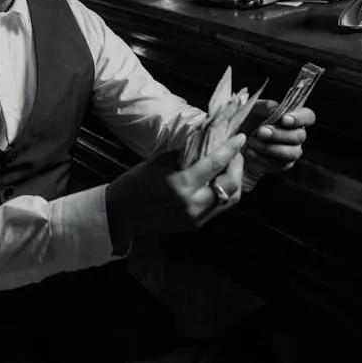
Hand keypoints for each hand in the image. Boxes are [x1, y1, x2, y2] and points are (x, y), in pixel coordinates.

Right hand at [105, 133, 246, 247]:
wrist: (120, 216)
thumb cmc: (134, 184)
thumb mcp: (157, 162)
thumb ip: (184, 153)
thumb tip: (205, 140)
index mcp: (181, 184)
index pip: (215, 164)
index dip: (231, 149)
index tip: (241, 137)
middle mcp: (193, 203)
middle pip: (230, 185)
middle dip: (237, 166)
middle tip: (235, 152)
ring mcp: (196, 217)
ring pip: (230, 199)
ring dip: (234, 181)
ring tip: (230, 166)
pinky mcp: (195, 225)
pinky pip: (219, 207)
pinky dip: (223, 192)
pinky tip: (218, 180)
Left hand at [242, 99, 315, 174]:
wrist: (235, 139)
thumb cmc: (248, 120)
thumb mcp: (253, 108)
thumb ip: (266, 106)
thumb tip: (276, 109)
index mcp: (294, 118)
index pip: (308, 116)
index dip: (300, 118)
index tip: (284, 119)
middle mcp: (296, 135)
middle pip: (299, 136)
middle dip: (279, 134)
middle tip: (261, 132)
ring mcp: (291, 152)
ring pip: (292, 153)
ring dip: (271, 148)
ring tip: (253, 142)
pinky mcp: (282, 165)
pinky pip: (280, 165)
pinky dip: (264, 159)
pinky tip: (251, 152)